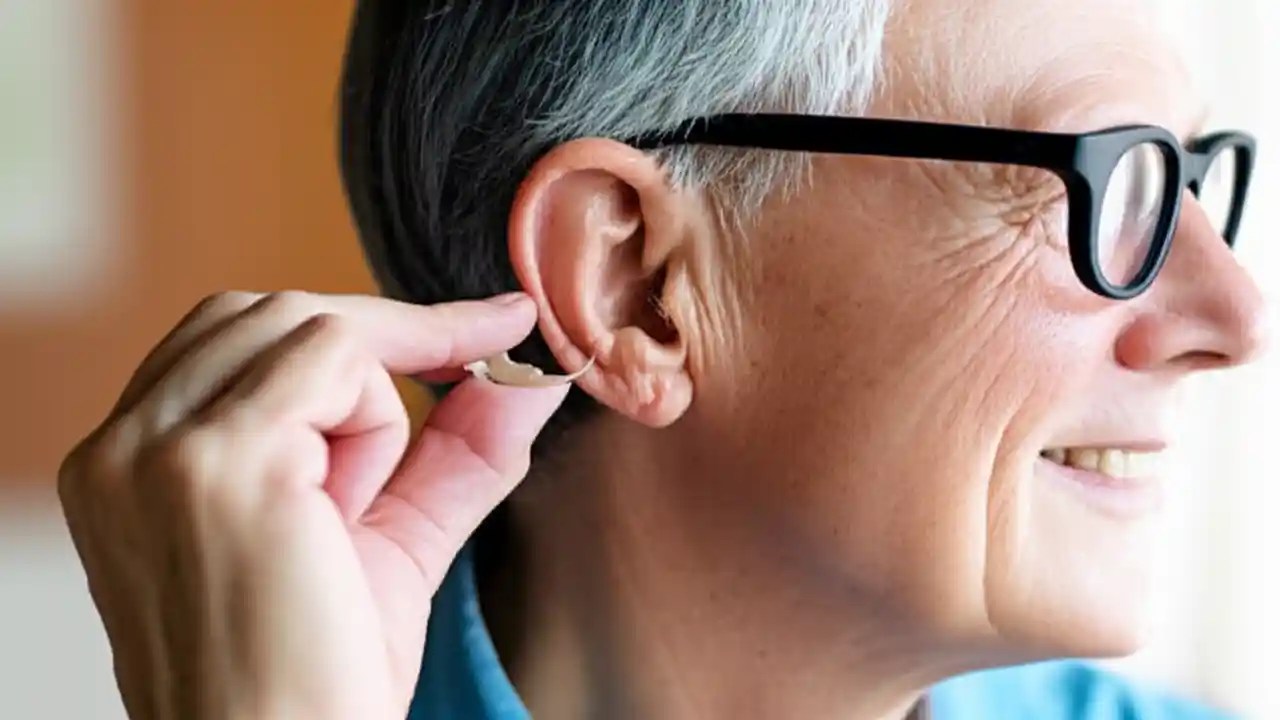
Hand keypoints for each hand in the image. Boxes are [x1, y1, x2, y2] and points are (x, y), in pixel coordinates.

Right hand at [57, 291, 566, 719]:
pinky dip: (378, 415)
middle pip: (266, 312)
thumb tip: (530, 379)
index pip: (237, 339)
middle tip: (481, 350)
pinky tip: (356, 499)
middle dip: (382, 338)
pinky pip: (333, 361)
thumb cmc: (320, 680)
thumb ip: (451, 453)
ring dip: (376, 396)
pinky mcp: (220, 462)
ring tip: (359, 502)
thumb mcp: (386, 542)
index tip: (473, 325)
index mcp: (133, 466)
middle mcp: (122, 448)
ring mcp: (160, 450)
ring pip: (307, 328)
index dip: (355, 327)